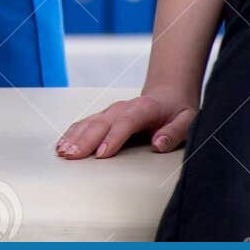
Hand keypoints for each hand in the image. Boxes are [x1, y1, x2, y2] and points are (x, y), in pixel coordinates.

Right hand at [54, 86, 198, 160]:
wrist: (168, 93)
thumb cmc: (177, 110)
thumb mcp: (186, 120)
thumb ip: (174, 132)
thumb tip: (158, 144)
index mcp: (145, 108)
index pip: (126, 122)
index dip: (113, 138)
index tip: (102, 154)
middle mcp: (124, 107)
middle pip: (102, 123)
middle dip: (86, 140)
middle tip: (73, 156)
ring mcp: (112, 111)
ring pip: (90, 122)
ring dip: (75, 137)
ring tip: (63, 152)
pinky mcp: (105, 117)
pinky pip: (85, 123)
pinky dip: (72, 133)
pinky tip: (62, 144)